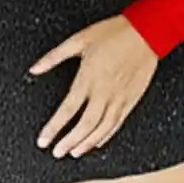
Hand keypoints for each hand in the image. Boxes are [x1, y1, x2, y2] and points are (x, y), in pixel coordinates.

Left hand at [33, 15, 157, 158]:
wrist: (150, 30)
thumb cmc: (115, 32)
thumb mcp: (78, 40)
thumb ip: (53, 57)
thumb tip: (34, 69)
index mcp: (88, 78)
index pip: (67, 111)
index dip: (53, 128)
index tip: (43, 141)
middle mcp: (104, 91)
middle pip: (84, 125)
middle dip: (69, 141)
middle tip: (57, 152)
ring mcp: (120, 97)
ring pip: (102, 128)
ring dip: (87, 143)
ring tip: (74, 152)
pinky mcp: (133, 98)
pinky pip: (118, 122)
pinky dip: (106, 135)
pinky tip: (97, 142)